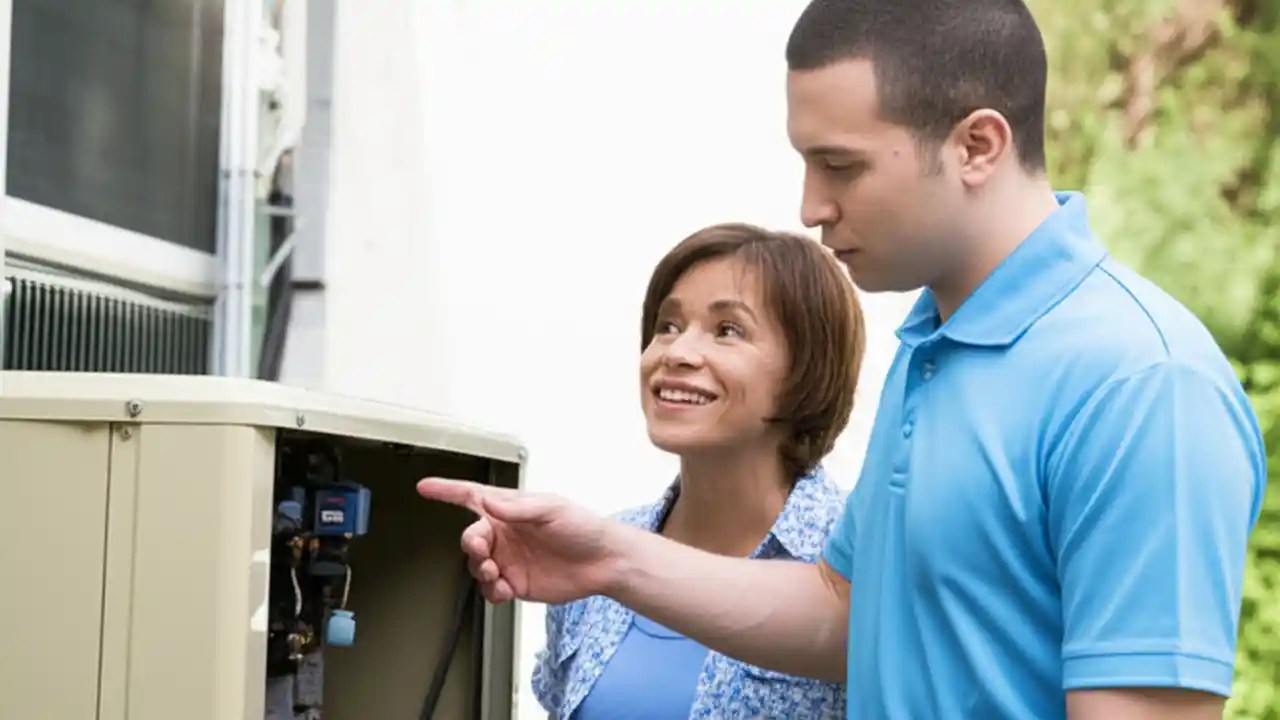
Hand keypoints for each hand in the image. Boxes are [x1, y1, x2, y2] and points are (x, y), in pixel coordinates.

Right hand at [416, 477, 620, 603]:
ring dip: (481, 570)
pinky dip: (492, 592)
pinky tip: (504, 589)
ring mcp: (509, 559)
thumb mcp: (552, 509)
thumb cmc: (583, 527)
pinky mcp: (516, 583)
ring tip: (497, 573)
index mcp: (511, 510)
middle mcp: (505, 534)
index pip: (472, 496)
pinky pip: (491, 590)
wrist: (603, 562)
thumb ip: (518, 508)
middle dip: (471, 544)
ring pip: (477, 566)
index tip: (425, 487)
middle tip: (482, 550)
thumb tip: (488, 502)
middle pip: (470, 537)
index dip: (447, 491)